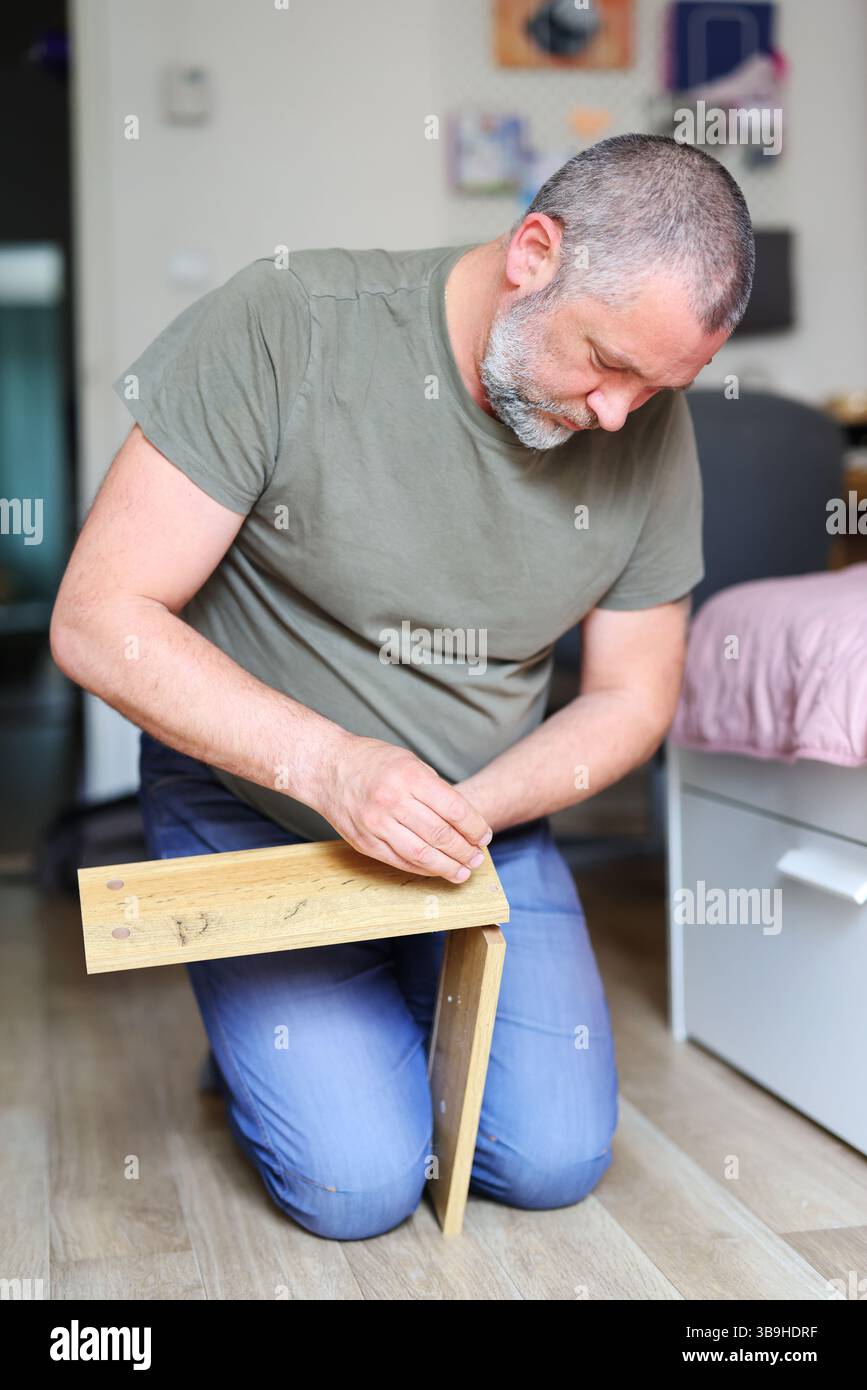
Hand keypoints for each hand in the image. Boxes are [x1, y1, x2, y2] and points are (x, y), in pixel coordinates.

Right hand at [308, 731, 491, 883]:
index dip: (475, 827)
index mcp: (409, 777)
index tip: (484, 836)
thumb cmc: (372, 761)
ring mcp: (376, 825)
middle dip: (465, 850)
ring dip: (447, 867)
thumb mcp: (409, 762)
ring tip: (463, 872)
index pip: (454, 810)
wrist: (326, 768)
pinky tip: (436, 869)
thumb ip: (434, 789)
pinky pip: (400, 862)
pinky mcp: (365, 842)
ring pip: (422, 855)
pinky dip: (422, 868)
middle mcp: (393, 802)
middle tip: (477, 858)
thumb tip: (464, 821)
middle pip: (441, 835)